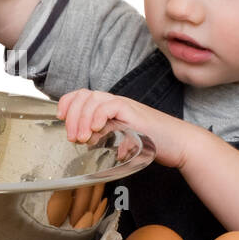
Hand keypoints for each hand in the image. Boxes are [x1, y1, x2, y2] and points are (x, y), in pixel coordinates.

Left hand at [58, 89, 190, 168]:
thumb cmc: (153, 143)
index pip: (82, 96)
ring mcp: (124, 105)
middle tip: (72, 137)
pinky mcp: (133, 111)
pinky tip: (95, 130)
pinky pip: (110, 105)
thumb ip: (106, 137)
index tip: (60, 118)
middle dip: (71, 116)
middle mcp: (115, 103)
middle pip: (83, 96)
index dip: (67, 103)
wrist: (179, 143)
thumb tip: (88, 141)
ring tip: (81, 138)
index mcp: (110, 108)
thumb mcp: (122, 140)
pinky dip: (98, 116)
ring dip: (81, 119)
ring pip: (93, 100)